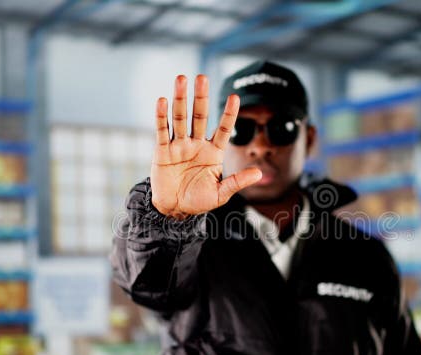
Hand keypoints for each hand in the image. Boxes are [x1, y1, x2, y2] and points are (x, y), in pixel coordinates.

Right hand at [150, 75, 261, 218]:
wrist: (174, 210)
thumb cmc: (199, 200)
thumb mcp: (221, 194)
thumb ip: (237, 182)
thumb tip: (259, 174)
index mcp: (213, 152)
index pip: (224, 129)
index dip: (229, 114)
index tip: (235, 97)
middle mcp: (197, 144)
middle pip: (199, 116)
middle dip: (200, 97)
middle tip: (201, 77)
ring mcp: (179, 146)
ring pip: (180, 118)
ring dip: (180, 99)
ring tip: (181, 79)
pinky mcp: (162, 152)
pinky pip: (162, 131)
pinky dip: (161, 117)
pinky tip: (162, 101)